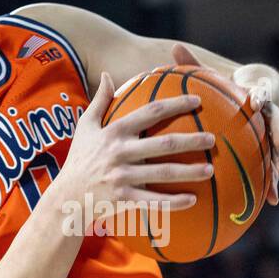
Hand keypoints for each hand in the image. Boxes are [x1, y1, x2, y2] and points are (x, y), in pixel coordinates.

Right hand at [59, 72, 215, 227]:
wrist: (66, 196)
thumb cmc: (80, 159)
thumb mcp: (85, 127)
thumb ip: (100, 101)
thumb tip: (108, 75)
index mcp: (114, 132)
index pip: (150, 112)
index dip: (175, 104)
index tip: (196, 101)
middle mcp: (119, 153)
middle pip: (163, 144)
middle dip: (191, 140)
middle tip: (212, 138)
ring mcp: (122, 177)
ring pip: (162, 174)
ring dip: (189, 172)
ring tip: (210, 170)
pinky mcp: (123, 198)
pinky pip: (153, 201)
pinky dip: (174, 202)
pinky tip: (193, 199)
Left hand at [171, 44, 278, 204]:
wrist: (264, 94)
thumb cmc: (232, 85)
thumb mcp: (217, 75)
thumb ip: (196, 65)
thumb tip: (173, 46)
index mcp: (258, 94)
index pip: (263, 93)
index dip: (261, 96)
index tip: (256, 100)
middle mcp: (270, 113)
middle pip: (278, 122)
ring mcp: (273, 132)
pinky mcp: (271, 149)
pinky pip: (271, 168)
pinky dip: (273, 185)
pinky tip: (273, 202)